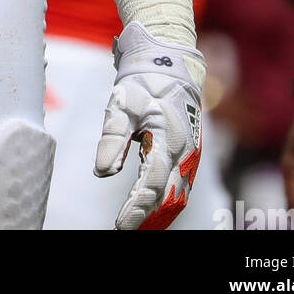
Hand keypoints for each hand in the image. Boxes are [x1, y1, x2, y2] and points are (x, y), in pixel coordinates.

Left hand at [95, 21, 204, 230]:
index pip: (152, 184)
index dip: (136, 207)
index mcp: (169, 140)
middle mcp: (185, 152)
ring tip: (137, 225)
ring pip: (178, 194)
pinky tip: (153, 210)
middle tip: (126, 229)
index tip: (120, 225)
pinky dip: (168, 201)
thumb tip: (102, 172)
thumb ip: (113, 138)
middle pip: (168, 196)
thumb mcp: (122, 104)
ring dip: (160, 213)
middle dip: (148, 217)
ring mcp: (191, 154)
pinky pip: (182, 185)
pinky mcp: (189, 153)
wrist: (171, 64)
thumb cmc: (143, 82)